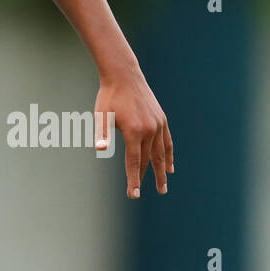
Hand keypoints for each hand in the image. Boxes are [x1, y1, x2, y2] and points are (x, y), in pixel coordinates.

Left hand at [94, 67, 172, 198]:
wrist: (124, 76)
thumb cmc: (108, 96)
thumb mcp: (101, 115)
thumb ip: (102, 133)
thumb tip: (99, 148)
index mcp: (134, 132)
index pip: (134, 162)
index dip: (133, 179)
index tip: (134, 194)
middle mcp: (149, 130)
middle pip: (148, 160)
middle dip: (145, 178)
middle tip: (143, 193)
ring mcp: (158, 125)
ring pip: (161, 153)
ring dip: (161, 171)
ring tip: (163, 186)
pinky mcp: (162, 120)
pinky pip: (167, 142)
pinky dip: (169, 155)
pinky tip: (170, 166)